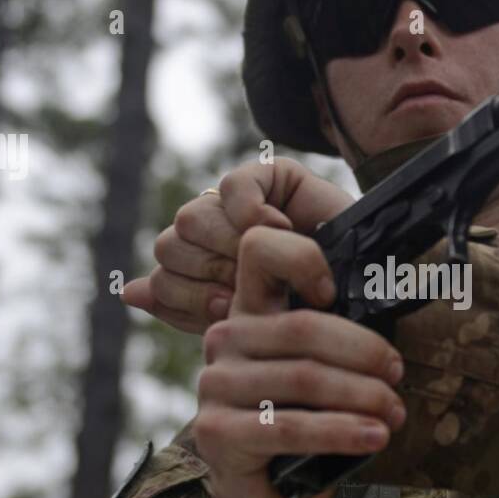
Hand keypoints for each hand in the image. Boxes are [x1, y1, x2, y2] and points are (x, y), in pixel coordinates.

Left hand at [123, 158, 353, 332]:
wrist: (371, 289)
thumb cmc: (314, 313)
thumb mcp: (248, 321)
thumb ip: (189, 309)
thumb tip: (128, 292)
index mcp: (204, 269)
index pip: (163, 280)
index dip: (189, 298)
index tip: (231, 310)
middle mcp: (214, 233)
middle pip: (169, 248)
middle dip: (208, 276)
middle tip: (249, 289)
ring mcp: (237, 203)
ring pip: (189, 219)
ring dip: (226, 246)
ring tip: (264, 262)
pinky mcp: (266, 176)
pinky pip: (231, 187)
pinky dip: (248, 211)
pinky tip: (278, 229)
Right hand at [193, 224, 405, 497]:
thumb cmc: (307, 424)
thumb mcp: (325, 369)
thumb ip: (342, 335)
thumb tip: (400, 302)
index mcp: (251, 310)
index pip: (259, 249)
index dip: (302, 258)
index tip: (336, 291)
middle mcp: (224, 339)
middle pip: (302, 326)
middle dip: (363, 352)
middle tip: (398, 376)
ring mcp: (214, 386)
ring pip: (303, 379)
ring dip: (362, 396)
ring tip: (395, 413)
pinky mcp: (215, 432)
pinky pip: (289, 427)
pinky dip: (341, 432)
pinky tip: (374, 438)